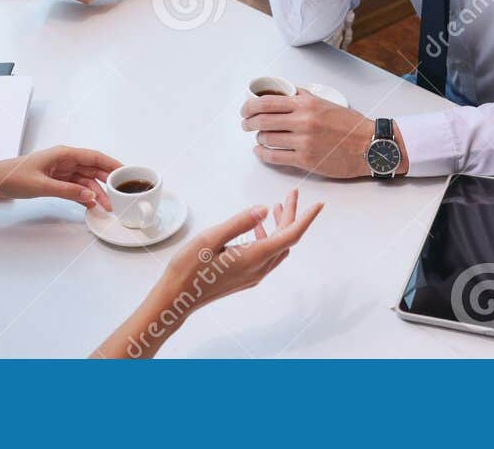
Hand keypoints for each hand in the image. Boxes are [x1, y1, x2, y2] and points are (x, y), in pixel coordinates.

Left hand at [0, 145, 120, 208]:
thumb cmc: (13, 176)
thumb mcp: (42, 185)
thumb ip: (68, 191)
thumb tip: (91, 197)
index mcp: (63, 154)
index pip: (94, 157)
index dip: (112, 164)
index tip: (126, 172)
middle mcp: (65, 160)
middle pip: (93, 169)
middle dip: (107, 182)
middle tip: (120, 195)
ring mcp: (60, 171)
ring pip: (85, 180)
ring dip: (95, 192)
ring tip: (106, 206)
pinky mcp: (55, 181)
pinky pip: (75, 187)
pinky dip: (83, 195)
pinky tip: (90, 205)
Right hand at [161, 190, 323, 308]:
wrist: (176, 299)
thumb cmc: (188, 270)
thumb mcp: (210, 239)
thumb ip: (240, 223)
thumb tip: (264, 210)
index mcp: (253, 257)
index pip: (290, 236)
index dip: (305, 219)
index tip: (318, 205)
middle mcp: (258, 269)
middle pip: (286, 240)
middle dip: (291, 216)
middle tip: (290, 194)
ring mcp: (252, 276)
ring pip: (278, 248)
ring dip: (281, 227)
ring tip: (276, 207)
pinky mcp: (245, 278)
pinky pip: (267, 256)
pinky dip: (269, 238)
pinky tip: (255, 229)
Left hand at [241, 92, 401, 177]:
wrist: (368, 145)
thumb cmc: (349, 125)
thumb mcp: (325, 102)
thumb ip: (302, 97)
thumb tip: (280, 92)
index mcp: (306, 104)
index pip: (267, 102)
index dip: (250, 106)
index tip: (245, 110)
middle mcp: (302, 121)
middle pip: (262, 120)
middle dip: (248, 122)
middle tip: (246, 124)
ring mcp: (303, 141)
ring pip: (266, 139)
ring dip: (258, 138)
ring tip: (260, 137)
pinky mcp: (305, 159)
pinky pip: (274, 157)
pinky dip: (262, 154)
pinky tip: (261, 151)